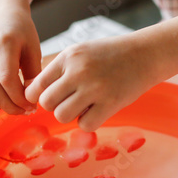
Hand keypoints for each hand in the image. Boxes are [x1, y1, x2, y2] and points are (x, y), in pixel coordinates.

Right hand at [0, 7, 41, 114]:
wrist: (3, 15)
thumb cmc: (22, 33)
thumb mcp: (34, 49)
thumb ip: (34, 73)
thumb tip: (31, 99)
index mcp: (5, 42)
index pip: (7, 78)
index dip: (18, 98)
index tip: (31, 106)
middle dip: (10, 105)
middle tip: (24, 111)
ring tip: (12, 109)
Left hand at [25, 34, 156, 130]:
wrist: (144, 54)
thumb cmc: (110, 55)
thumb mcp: (81, 52)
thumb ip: (59, 70)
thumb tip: (32, 93)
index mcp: (69, 56)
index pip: (37, 85)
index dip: (39, 96)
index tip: (51, 97)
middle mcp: (79, 71)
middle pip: (47, 103)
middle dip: (55, 106)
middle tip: (69, 101)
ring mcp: (95, 88)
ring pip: (63, 116)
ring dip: (71, 115)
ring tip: (84, 106)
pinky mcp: (110, 103)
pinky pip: (85, 125)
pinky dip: (89, 122)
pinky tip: (97, 111)